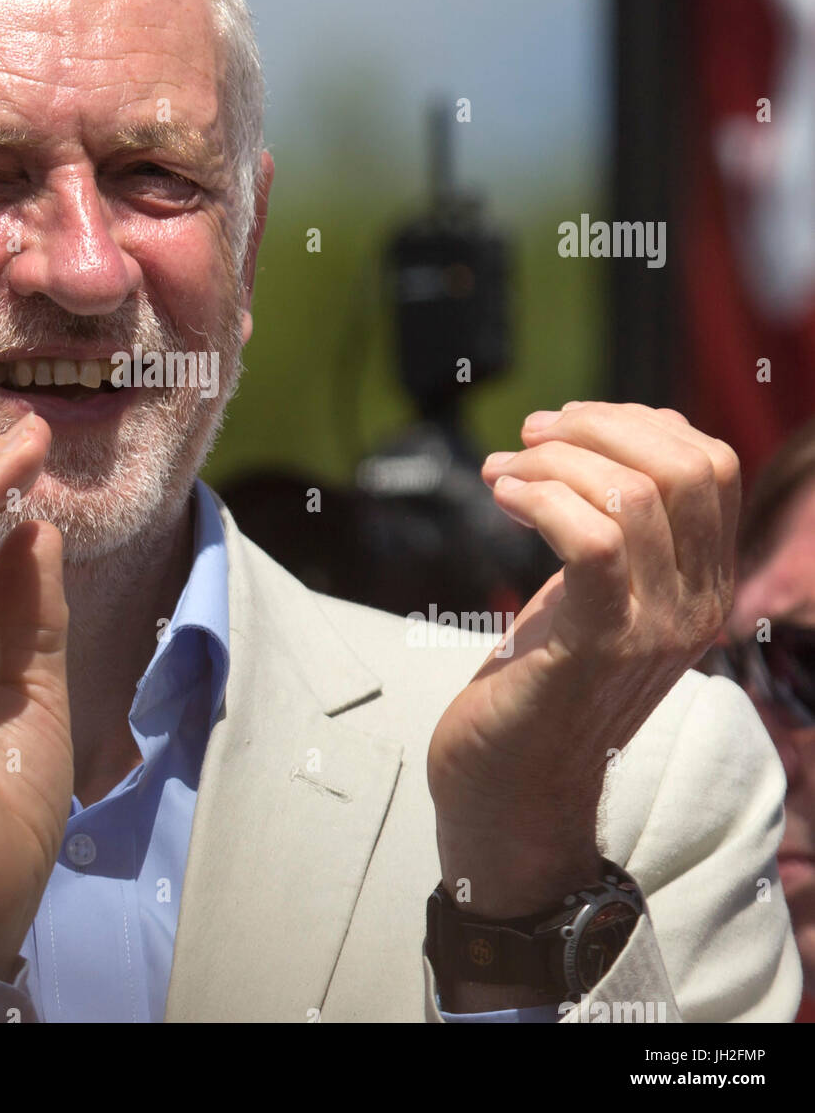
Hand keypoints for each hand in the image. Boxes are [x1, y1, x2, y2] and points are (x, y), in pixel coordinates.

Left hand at [427, 402, 739, 919]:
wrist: (512, 786)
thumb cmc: (538, 677)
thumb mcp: (592, 590)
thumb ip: (615, 525)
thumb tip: (597, 432)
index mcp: (702, 581)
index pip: (711, 463)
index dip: (634, 422)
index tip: (560, 426)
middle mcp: (696, 603)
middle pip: (686, 466)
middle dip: (595, 428)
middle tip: (526, 438)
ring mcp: (654, 627)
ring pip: (634, 495)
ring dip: (551, 461)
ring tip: (497, 474)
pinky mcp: (598, 644)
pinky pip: (591, 540)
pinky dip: (540, 499)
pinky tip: (500, 497)